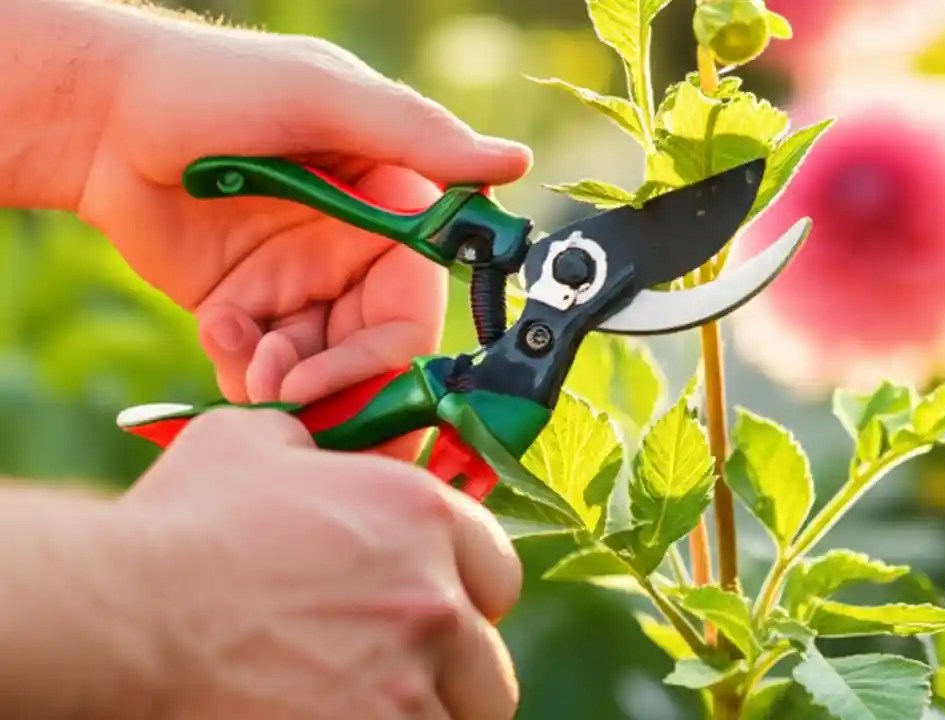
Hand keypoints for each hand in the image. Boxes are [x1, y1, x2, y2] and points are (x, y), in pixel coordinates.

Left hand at [75, 14, 531, 458]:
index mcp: (388, 206)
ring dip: (285, 380)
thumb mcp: (324, 99)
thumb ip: (418, 137)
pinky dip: (240, 368)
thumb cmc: (213, 87)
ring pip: (314, 370)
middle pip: (367, 353)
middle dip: (335, 380)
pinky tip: (217, 331)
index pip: (416, 305)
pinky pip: (257, 367)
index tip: (368, 373)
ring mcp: (295, 283)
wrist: (97, 116)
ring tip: (247, 357)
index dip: (396, 350)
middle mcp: (349, 252)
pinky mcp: (240, 308)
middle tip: (291, 387)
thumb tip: (514, 162)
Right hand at [121, 408, 521, 718]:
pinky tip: (333, 717)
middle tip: (397, 675)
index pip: (498, 574)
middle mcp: (433, 598)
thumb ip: (318, 450)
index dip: (465, 594)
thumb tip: (321, 456)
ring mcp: (407, 683)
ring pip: (454, 719)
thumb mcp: (255, 443)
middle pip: (486, 664)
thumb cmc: (182, 524)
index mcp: (422, 517)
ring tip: (358, 702)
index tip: (433, 613)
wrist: (123, 617)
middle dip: (450, 672)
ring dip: (416, 713)